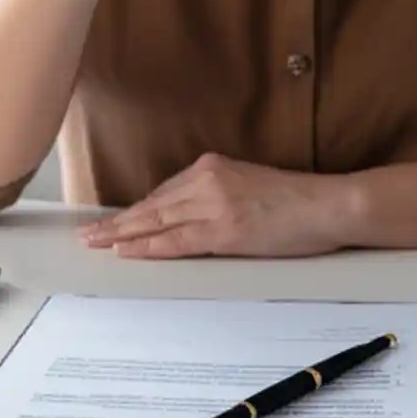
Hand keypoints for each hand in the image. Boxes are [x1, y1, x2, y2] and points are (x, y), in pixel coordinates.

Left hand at [78, 153, 356, 258]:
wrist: (328, 205)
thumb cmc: (297, 201)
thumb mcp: (248, 185)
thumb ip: (217, 195)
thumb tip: (190, 216)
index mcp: (212, 166)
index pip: (164, 193)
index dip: (136, 211)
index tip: (114, 221)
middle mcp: (207, 179)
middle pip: (151, 206)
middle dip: (116, 222)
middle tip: (87, 234)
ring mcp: (214, 204)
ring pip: (155, 222)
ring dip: (121, 235)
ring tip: (95, 245)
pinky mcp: (223, 229)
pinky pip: (175, 241)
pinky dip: (147, 247)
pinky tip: (126, 251)